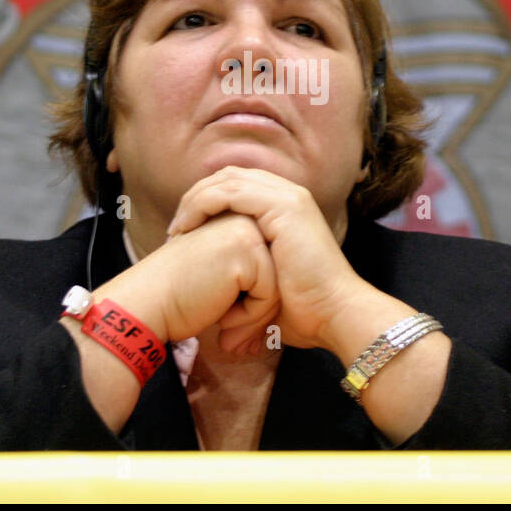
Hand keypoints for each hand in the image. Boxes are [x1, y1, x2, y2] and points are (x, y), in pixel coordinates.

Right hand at [115, 211, 279, 352]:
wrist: (148, 305)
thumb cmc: (179, 297)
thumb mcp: (218, 274)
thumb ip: (244, 270)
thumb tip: (274, 295)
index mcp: (235, 220)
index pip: (268, 270)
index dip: (250, 300)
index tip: (220, 307)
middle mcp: (242, 219)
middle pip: (276, 276)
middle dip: (255, 308)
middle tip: (222, 317)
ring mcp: (245, 232)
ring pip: (276, 286)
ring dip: (252, 314)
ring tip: (221, 318)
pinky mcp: (246, 251)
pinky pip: (269, 295)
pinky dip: (248, 316)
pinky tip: (220, 314)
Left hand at [166, 166, 367, 350]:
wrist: (334, 314)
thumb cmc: (304, 311)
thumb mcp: (265, 290)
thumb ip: (243, 293)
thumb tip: (223, 333)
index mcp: (285, 206)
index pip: (235, 185)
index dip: (205, 202)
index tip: (183, 232)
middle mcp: (287, 194)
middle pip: (228, 176)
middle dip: (196, 197)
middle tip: (176, 228)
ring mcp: (287, 196)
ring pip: (226, 180)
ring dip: (195, 200)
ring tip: (177, 229)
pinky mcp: (282, 205)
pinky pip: (230, 192)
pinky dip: (203, 204)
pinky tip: (188, 226)